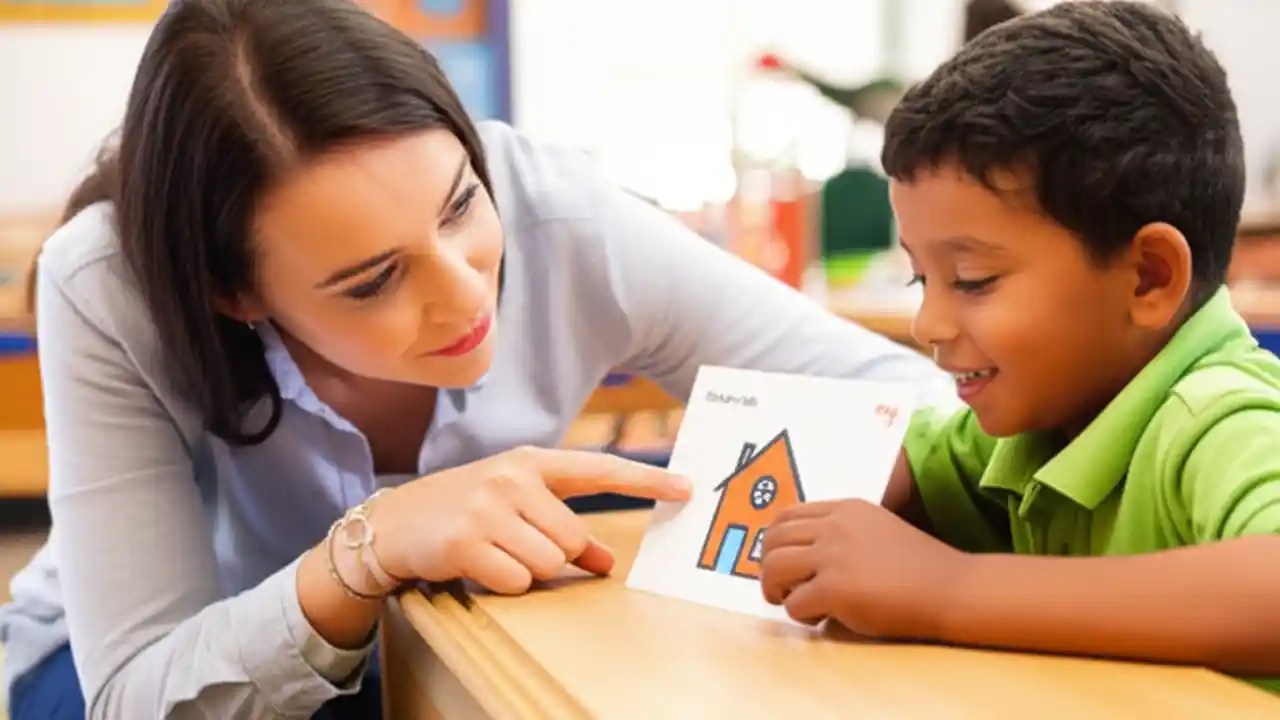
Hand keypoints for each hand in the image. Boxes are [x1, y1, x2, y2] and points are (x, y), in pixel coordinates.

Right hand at [372, 446, 690, 593]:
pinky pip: (516, 582)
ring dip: (528, 571)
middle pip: (574, 539)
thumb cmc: (463, 511)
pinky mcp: (466, 541)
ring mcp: (488, 508)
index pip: (599, 469)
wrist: (390, 523)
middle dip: (557, 556)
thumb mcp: (512, 503)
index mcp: (530, 462)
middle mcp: (512, 479)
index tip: (686, 488)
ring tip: (495, 553)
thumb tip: (605, 563)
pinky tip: (477, 565)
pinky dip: (503, 584)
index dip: (646, 481)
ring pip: (549, 563)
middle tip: (519, 546)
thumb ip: (560, 525)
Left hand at [759, 499, 964, 638]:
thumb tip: (801, 556)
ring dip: (776, 589)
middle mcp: (834, 526)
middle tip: (782, 587)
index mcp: (844, 509)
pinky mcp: (834, 589)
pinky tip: (821, 617)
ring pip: (773, 568)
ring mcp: (833, 556)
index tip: (783, 561)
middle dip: (769, 566)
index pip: (786, 516)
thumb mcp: (876, 530)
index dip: (776, 542)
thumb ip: (841, 534)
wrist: (950, 588)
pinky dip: (800, 615)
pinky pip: (794, 604)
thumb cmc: (919, 567)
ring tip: (795, 602)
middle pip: (772, 540)